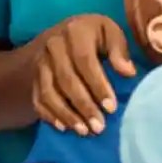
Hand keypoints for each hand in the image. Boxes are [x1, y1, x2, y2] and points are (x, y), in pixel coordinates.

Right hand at [32, 14, 136, 136]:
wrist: (63, 34)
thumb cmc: (95, 37)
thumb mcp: (111, 33)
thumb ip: (119, 50)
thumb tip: (128, 72)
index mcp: (75, 30)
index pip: (85, 60)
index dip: (98, 85)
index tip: (111, 108)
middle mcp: (53, 45)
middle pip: (66, 79)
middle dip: (83, 106)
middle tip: (99, 127)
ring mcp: (40, 62)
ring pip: (49, 92)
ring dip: (66, 115)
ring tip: (84, 131)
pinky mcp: (33, 77)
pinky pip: (38, 100)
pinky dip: (50, 115)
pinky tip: (65, 128)